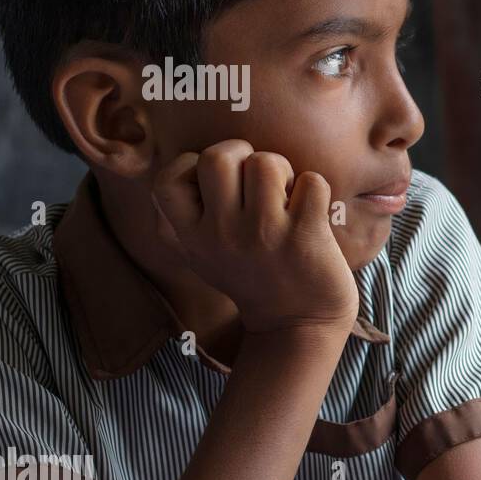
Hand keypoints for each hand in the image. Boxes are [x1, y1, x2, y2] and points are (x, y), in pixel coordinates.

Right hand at [150, 139, 358, 334]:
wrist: (298, 325)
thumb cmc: (252, 276)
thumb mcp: (202, 254)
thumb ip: (185, 215)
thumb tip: (173, 160)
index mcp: (192, 237)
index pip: (167, 180)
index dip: (191, 164)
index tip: (217, 182)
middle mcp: (222, 235)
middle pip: (217, 156)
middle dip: (242, 154)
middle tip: (258, 180)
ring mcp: (264, 234)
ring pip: (266, 162)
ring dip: (282, 170)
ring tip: (285, 196)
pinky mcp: (304, 234)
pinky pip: (311, 181)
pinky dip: (314, 188)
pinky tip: (310, 212)